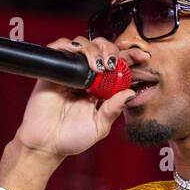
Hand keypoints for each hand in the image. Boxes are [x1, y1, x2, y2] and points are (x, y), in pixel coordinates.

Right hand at [13, 36, 149, 159]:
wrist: (45, 145)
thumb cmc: (70, 138)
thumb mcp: (99, 127)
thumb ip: (113, 110)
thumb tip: (130, 93)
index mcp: (100, 88)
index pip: (117, 65)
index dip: (130, 57)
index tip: (143, 57)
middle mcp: (86, 77)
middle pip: (101, 48)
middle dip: (111, 49)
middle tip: (112, 63)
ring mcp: (69, 72)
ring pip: (83, 44)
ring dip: (93, 50)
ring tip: (97, 66)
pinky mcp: (53, 70)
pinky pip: (59, 48)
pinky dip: (67, 45)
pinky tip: (76, 54)